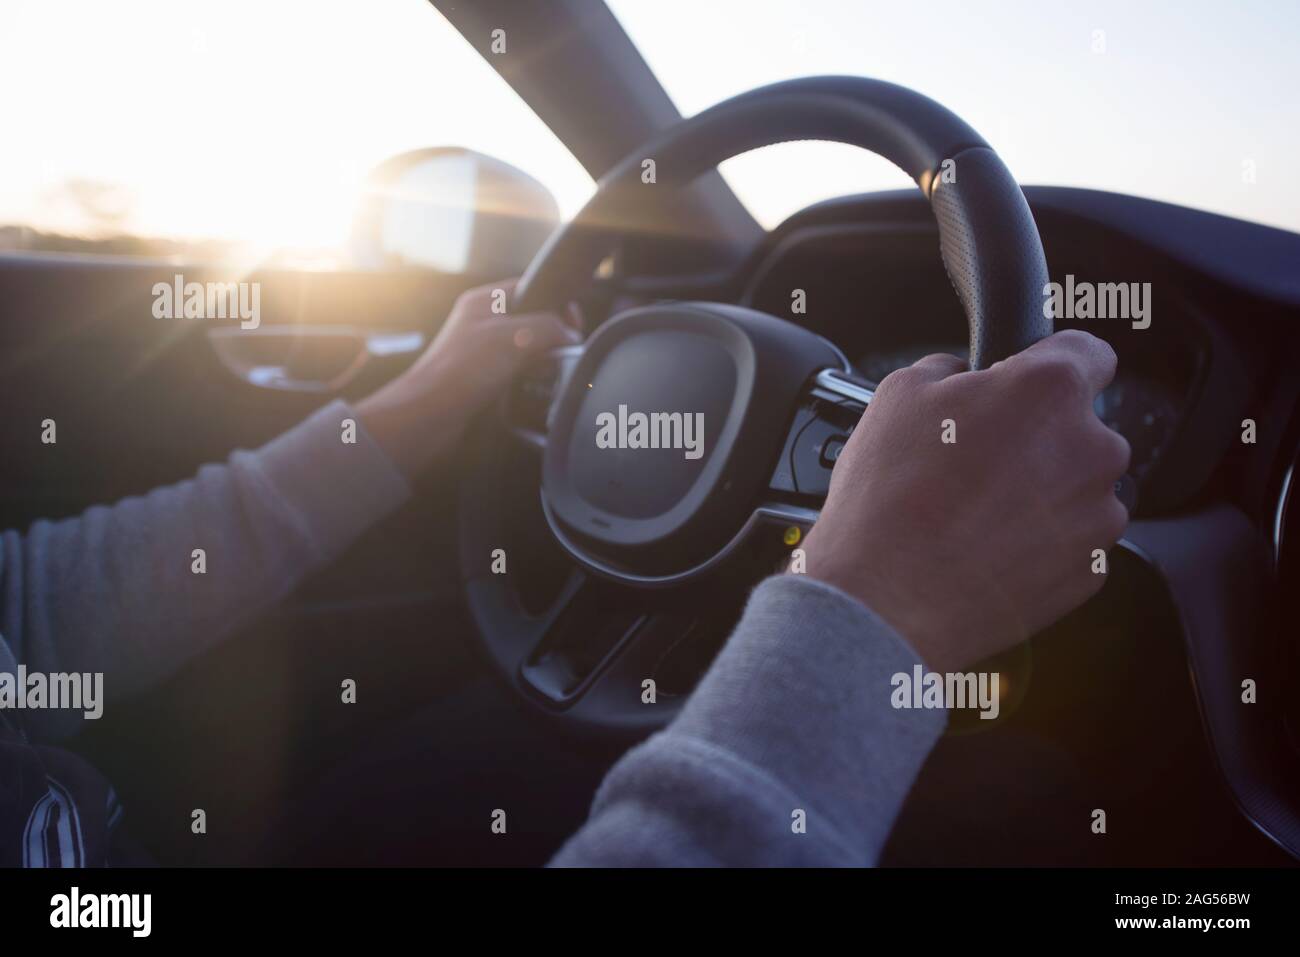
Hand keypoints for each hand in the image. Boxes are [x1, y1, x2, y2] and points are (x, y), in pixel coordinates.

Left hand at [356, 279, 578, 477]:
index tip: (572, 324)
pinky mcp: (487, 380)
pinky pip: (521, 374)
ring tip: (545, 372)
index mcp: (484, 302)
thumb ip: (547, 328)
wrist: (430, 416)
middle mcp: (484, 324)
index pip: (531, 288)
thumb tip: (570, 335)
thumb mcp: (511, 337)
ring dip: (542, 361)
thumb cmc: (459, 371)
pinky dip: (532, 380)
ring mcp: (485, 354)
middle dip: (551, 337)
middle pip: (533, 321)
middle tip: (559, 352)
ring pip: (529, 350)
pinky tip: (533, 388)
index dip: (556, 303)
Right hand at [801, 330, 1129, 672]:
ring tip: (973, 512)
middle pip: (1081, 427)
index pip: (1088, 352)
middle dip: (1036, 437)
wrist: (883, 600)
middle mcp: (1091, 450)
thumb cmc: (889, 500)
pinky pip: (1072, 541)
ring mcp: (1096, 516)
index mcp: (1049, 391)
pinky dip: (1039, 542)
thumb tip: (963, 377)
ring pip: (1078, 487)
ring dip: (1040, 492)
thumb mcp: (897, 394)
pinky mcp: (1088, 571)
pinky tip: (986, 546)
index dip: (1049, 363)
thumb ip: (950, 370)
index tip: (1028, 381)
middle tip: (974, 460)